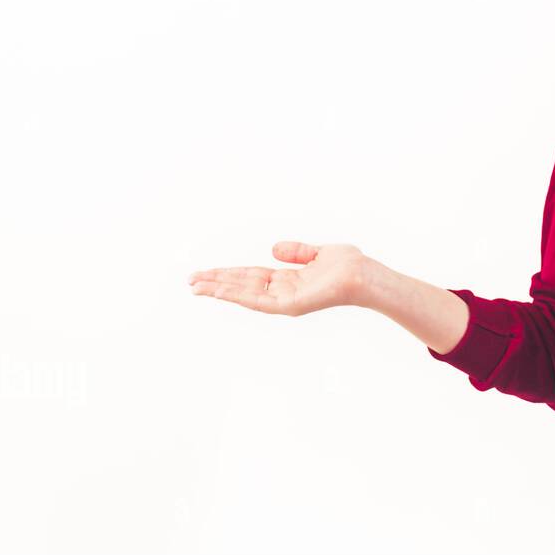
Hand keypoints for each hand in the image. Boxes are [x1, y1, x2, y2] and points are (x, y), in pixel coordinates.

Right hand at [188, 241, 368, 315]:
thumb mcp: (319, 253)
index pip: (250, 277)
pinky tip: (219, 290)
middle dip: (216, 283)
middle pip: (242, 286)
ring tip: (194, 286)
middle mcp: (283, 292)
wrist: (365, 276)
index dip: (228, 274)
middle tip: (189, 281)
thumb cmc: (349, 266)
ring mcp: (284, 300)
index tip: (205, 273)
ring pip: (244, 294)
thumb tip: (273, 249)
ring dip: (219, 290)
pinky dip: (237, 294)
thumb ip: (297, 251)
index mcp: (288, 280)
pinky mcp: (289, 305)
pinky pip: (258, 300)